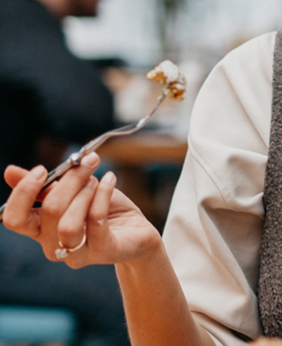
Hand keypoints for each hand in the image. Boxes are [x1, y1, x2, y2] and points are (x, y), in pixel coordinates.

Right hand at [3, 153, 160, 268]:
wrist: (137, 231)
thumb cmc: (103, 211)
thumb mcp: (74, 193)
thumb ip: (45, 185)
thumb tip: (10, 172)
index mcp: (40, 229)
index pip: (14, 219)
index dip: (22, 194)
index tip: (41, 169)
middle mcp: (53, 244)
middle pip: (48, 212)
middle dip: (69, 180)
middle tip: (86, 162)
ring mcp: (77, 252)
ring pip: (68, 224)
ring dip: (84, 193)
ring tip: (96, 179)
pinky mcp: (103, 251)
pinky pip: (96, 221)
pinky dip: (103, 194)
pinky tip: (110, 179)